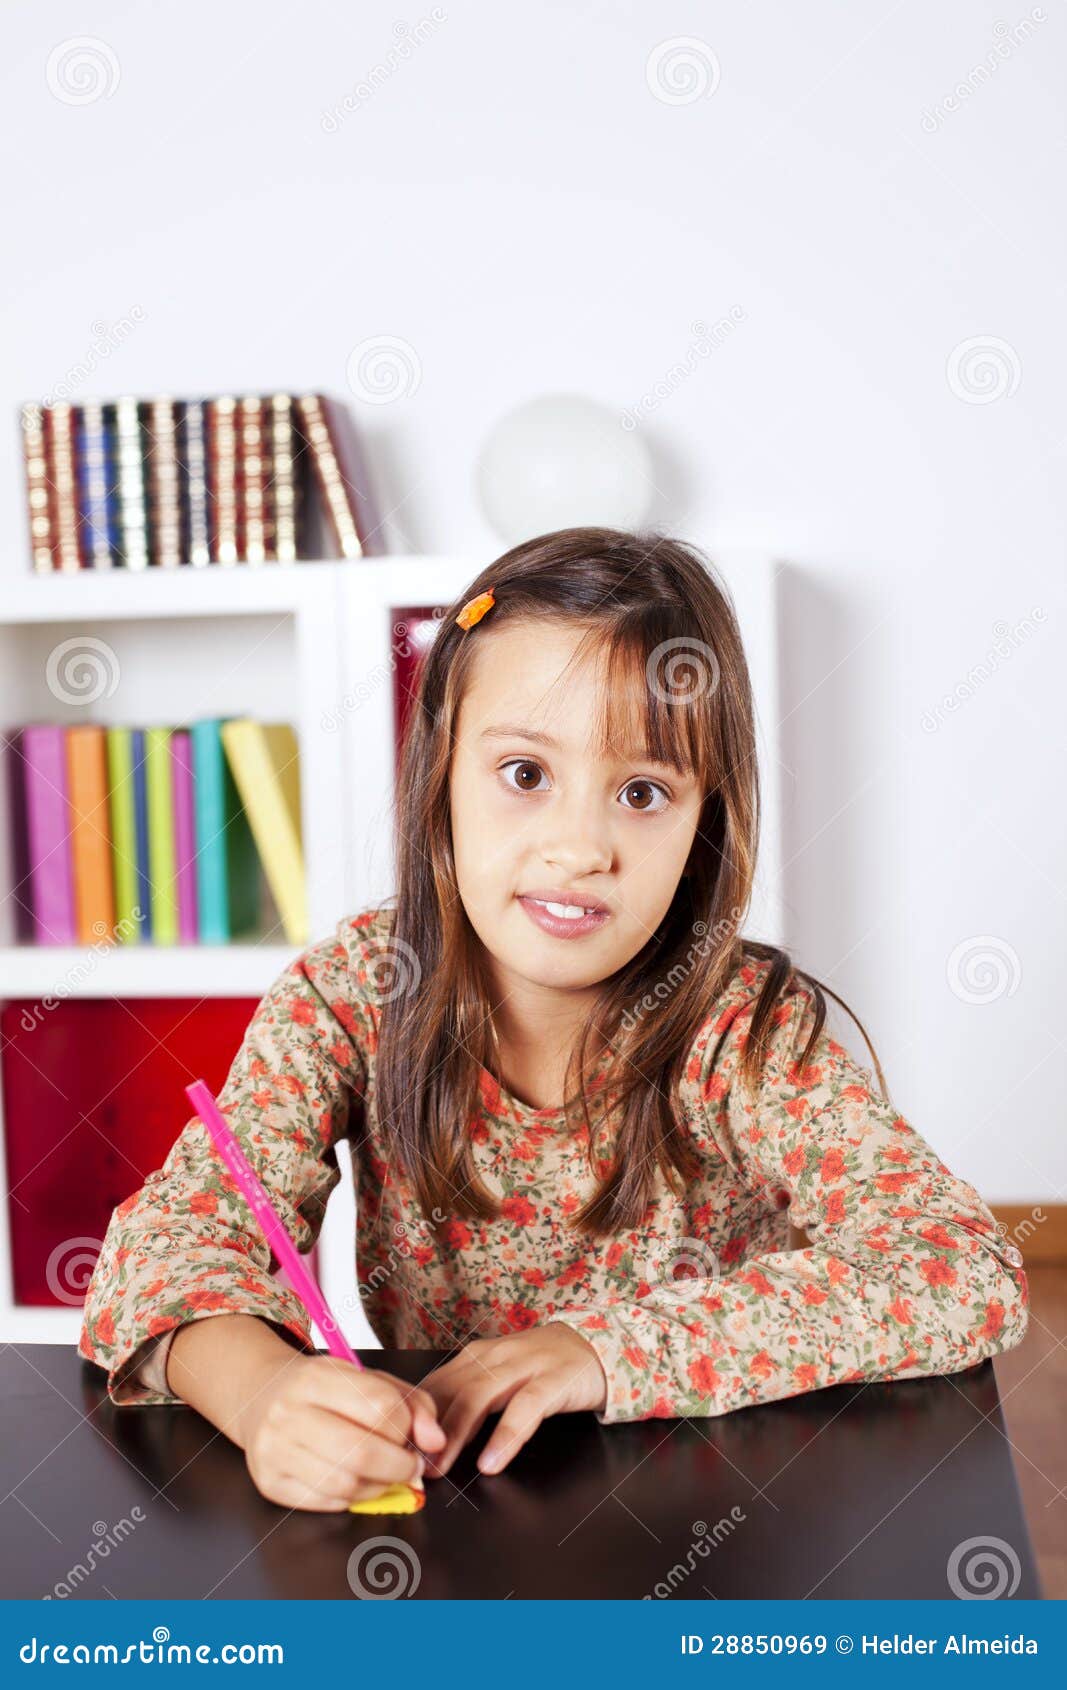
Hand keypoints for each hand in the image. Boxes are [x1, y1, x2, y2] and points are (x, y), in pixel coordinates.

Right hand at [240, 1354, 445, 1512]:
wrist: (262, 1398)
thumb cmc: (327, 1391)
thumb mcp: (370, 1380)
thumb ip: (413, 1404)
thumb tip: (436, 1442)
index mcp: (317, 1376)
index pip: (381, 1406)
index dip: (408, 1427)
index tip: (412, 1436)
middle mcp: (289, 1411)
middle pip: (362, 1452)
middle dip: (400, 1466)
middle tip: (411, 1467)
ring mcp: (274, 1449)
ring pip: (344, 1483)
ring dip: (379, 1486)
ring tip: (384, 1475)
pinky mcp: (269, 1482)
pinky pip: (325, 1502)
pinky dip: (352, 1498)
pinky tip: (356, 1482)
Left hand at [419, 1322, 607, 1478]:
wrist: (596, 1346)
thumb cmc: (540, 1370)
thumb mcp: (498, 1380)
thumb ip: (466, 1400)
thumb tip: (425, 1438)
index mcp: (474, 1357)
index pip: (432, 1386)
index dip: (410, 1418)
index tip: (392, 1448)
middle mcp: (493, 1356)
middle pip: (448, 1392)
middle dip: (424, 1430)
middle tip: (407, 1465)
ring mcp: (524, 1365)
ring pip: (479, 1396)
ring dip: (454, 1434)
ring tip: (439, 1467)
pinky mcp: (554, 1380)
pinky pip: (525, 1409)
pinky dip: (506, 1435)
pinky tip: (491, 1461)